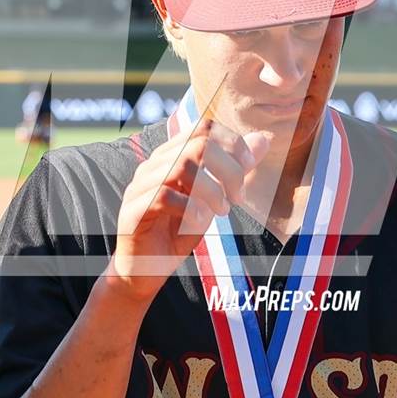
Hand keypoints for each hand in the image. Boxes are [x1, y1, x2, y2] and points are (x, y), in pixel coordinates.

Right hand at [108, 118, 270, 300]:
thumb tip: (263, 140)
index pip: (203, 127)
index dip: (232, 143)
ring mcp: (140, 186)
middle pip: (198, 144)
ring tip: (221, 211)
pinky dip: (191, 208)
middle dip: (229, 170)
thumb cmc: (178, 231)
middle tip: (237, 197)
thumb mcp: (214, 199)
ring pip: (181, 166)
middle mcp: (153, 165)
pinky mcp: (133, 211)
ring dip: (212, 190)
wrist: (145, 269)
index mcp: (171, 156)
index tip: (248, 169)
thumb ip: (234, 170)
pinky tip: (199, 222)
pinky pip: (164, 196)